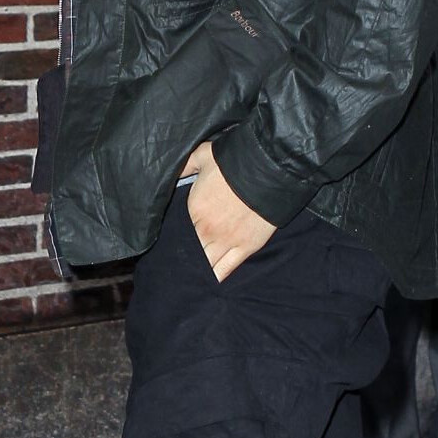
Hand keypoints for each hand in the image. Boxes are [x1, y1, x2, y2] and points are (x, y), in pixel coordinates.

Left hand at [181, 140, 276, 281]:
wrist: (267, 168)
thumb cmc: (234, 160)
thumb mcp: (201, 155)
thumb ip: (184, 166)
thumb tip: (170, 171)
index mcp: (194, 210)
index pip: (179, 232)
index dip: (177, 237)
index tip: (175, 241)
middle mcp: (207, 230)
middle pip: (191, 253)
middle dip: (186, 258)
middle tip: (181, 265)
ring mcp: (227, 242)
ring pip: (206, 265)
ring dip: (199, 270)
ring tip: (192, 278)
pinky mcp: (246, 248)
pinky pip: (226, 269)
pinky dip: (217, 277)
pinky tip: (210, 283)